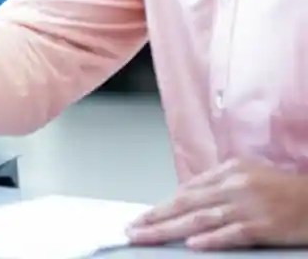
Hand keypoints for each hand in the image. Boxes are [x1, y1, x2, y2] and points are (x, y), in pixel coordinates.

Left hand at [127, 158, 307, 250]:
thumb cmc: (284, 190)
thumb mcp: (249, 175)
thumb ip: (219, 184)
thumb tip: (187, 196)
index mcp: (229, 171)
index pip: (187, 190)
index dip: (163, 205)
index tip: (143, 216)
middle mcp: (234, 185)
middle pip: (186, 203)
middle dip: (156, 217)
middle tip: (132, 228)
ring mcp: (248, 206)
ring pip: (200, 219)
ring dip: (170, 229)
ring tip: (147, 237)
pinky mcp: (263, 226)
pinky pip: (232, 234)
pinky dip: (211, 239)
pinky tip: (192, 245)